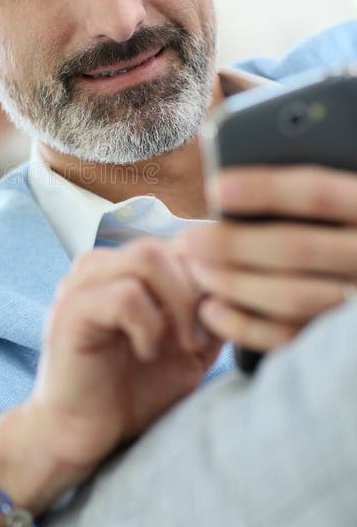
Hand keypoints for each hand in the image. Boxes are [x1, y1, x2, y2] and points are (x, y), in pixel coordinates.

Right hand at [23, 237, 221, 479]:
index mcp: (123, 271)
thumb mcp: (186, 354)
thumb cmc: (130, 396)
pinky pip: (125, 295)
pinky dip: (149, 325)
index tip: (220, 322)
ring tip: (183, 344)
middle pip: (165, 245)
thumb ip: (208, 318)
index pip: (176, 244)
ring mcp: (81, 286)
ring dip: (178, 302)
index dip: (207, 277)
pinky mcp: (71, 312)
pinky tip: (147, 353)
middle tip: (201, 339)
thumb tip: (240, 289)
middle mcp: (99, 268)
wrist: (79, 439)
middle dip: (197, 290)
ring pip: (146, 258)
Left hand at [172, 165, 356, 352]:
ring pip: (293, 297)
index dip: (264, 190)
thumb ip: (299, 194)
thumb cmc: (332, 227)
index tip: (215, 188)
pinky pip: (290, 337)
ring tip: (196, 269)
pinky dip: (243, 326)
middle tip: (188, 240)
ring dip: (234, 284)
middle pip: (298, 248)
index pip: (317, 194)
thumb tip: (229, 190)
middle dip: (233, 245)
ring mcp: (355, 304)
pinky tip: (211, 309)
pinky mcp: (337, 338)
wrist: (356, 274)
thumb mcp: (334, 198)